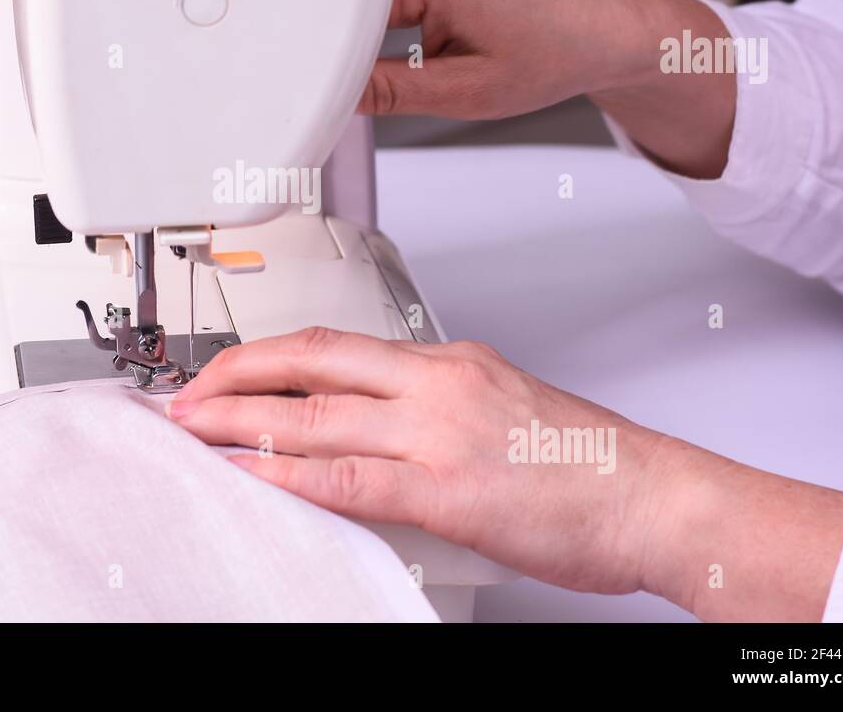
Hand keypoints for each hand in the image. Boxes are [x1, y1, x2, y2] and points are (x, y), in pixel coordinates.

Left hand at [167, 327, 842, 620]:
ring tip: (193, 429)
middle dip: (236, 376)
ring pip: (316, 415)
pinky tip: (251, 474)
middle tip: (187, 394)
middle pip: (311, 363)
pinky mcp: (447, 489)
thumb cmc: (590, 463)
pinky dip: (289, 474)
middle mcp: (436, 384)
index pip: (337, 345)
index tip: (232, 369)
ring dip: (241, 422)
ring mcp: (439, 432)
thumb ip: (429, 414)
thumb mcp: (500, 410)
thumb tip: (373, 433)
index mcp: (449, 363)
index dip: (270, 355)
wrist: (654, 498)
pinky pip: (349, 478)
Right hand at [362, 0, 735, 178]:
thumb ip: (391, 93)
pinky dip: (382, 27)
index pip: (341, 16)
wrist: (606, 24)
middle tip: (347, 99)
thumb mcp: (467, 91)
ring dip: (362, 39)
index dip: (327, 64)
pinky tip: (408, 53)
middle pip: (343, 0)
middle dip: (340, 50)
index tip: (321, 101)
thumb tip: (339, 98)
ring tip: (393, 72)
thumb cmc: (559, 48)